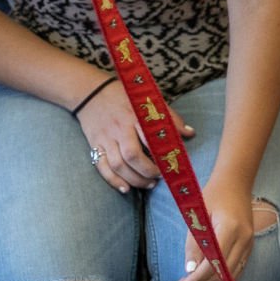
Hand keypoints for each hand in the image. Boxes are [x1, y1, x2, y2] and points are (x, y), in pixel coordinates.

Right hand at [77, 81, 193, 193]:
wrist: (90, 92)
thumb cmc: (124, 96)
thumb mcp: (148, 100)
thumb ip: (169, 117)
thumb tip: (190, 133)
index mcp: (135, 116)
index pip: (149, 138)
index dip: (161, 155)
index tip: (171, 164)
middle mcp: (119, 128)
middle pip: (132, 156)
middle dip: (148, 171)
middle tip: (159, 177)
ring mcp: (105, 138)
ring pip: (117, 165)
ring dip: (134, 179)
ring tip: (149, 185)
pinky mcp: (94, 144)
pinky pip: (101, 167)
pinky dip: (113, 180)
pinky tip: (126, 188)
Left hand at [177, 176, 255, 280]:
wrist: (236, 182)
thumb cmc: (214, 194)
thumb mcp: (198, 215)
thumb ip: (194, 243)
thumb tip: (190, 270)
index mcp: (229, 229)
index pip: (213, 264)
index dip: (197, 278)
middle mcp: (244, 239)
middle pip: (225, 273)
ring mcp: (250, 243)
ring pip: (233, 275)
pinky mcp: (250, 245)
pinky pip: (238, 268)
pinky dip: (224, 276)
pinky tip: (209, 276)